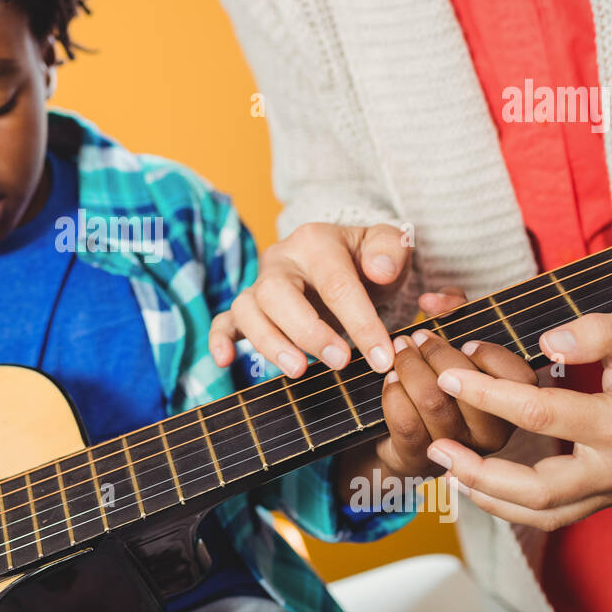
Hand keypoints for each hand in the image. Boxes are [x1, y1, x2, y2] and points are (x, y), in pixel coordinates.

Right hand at [210, 222, 412, 377]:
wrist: (346, 263)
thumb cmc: (368, 261)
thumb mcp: (390, 247)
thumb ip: (392, 251)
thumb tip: (379, 271)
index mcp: (315, 241)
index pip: (335, 283)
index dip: (360, 323)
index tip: (382, 357)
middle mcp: (280, 260)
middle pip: (278, 293)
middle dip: (308, 331)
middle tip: (341, 361)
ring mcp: (259, 285)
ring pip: (248, 310)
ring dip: (270, 343)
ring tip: (299, 370)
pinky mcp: (247, 308)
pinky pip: (223, 321)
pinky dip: (219, 339)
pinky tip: (225, 361)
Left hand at [334, 287, 538, 496]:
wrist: (404, 438)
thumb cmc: (441, 380)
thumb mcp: (456, 341)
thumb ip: (454, 309)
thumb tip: (433, 300)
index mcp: (512, 402)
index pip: (520, 378)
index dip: (490, 355)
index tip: (464, 341)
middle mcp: (492, 432)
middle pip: (467, 386)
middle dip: (435, 354)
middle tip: (414, 337)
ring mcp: (456, 451)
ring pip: (433, 401)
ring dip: (410, 368)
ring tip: (399, 351)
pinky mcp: (420, 459)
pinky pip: (406, 423)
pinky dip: (393, 394)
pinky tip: (389, 380)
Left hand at [425, 311, 611, 529]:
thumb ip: (595, 333)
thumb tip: (548, 340)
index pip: (540, 415)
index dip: (489, 395)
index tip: (451, 377)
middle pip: (539, 491)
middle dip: (481, 473)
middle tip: (437, 447)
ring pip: (543, 514)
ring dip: (490, 497)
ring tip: (447, 469)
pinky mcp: (603, 495)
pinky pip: (551, 514)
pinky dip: (510, 505)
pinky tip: (476, 483)